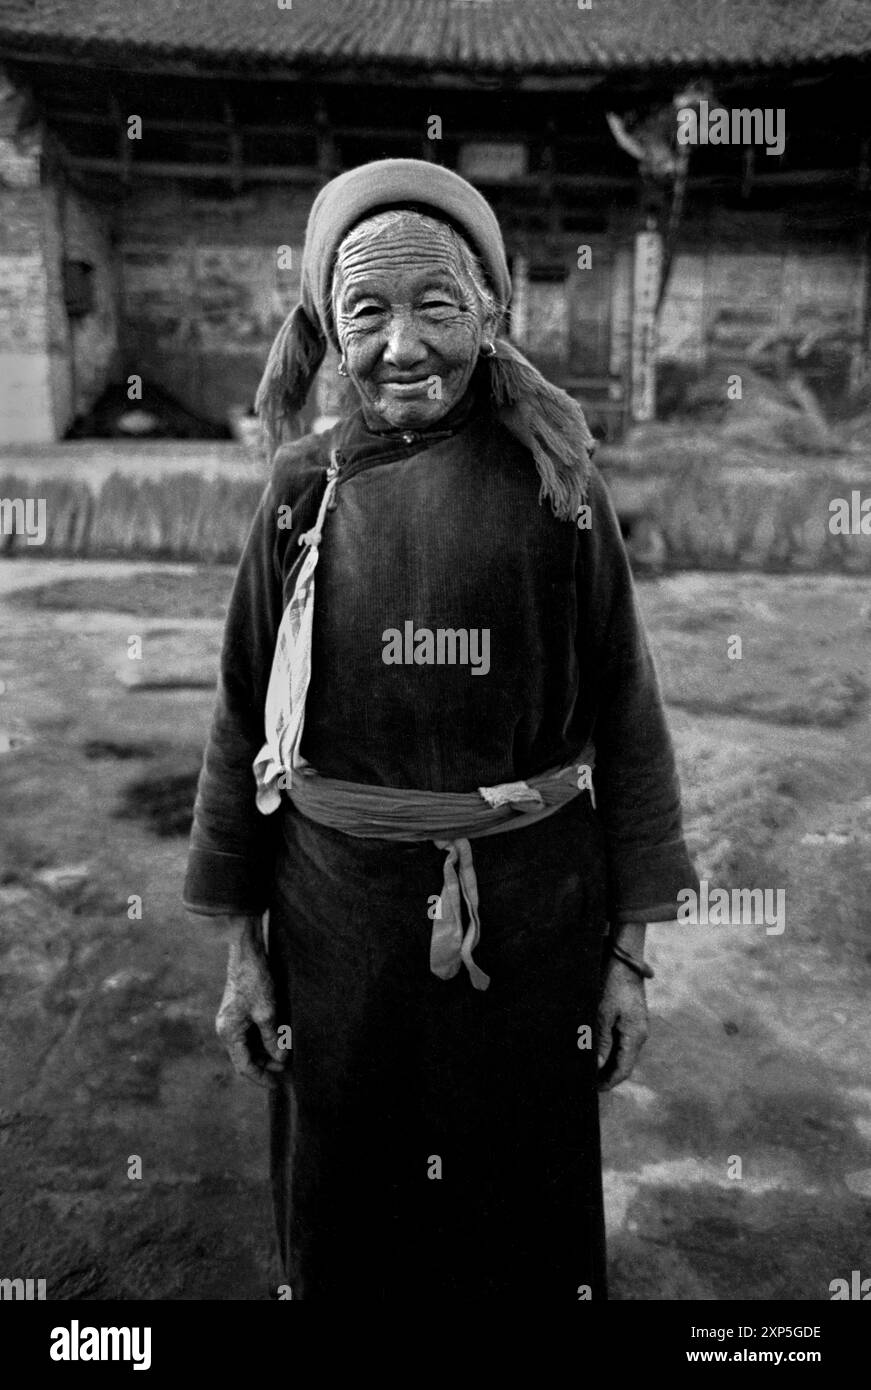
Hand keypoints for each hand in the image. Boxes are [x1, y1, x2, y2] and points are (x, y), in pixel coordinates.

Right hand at [214, 915, 287, 1086]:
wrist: (247, 954)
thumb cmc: (255, 980)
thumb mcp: (267, 1012)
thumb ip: (272, 1038)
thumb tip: (280, 1058)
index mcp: (229, 1033)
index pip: (244, 1066)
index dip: (261, 1078)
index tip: (278, 1085)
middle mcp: (226, 1029)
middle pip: (245, 1058)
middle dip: (265, 1066)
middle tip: (287, 1070)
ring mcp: (231, 1021)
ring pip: (248, 1047)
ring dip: (265, 1054)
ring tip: (285, 1058)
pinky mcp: (238, 1012)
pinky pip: (250, 1035)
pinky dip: (263, 1041)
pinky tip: (278, 1042)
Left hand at [596, 956, 648, 1091]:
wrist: (625, 962)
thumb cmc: (613, 985)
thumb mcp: (603, 1014)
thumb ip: (601, 1042)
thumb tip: (597, 1066)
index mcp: (635, 1036)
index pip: (623, 1069)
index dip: (609, 1082)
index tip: (593, 1091)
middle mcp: (640, 1035)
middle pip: (625, 1064)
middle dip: (608, 1076)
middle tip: (588, 1083)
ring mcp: (638, 1027)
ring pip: (624, 1054)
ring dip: (609, 1064)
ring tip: (590, 1070)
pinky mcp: (633, 1020)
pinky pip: (623, 1042)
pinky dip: (611, 1051)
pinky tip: (598, 1051)